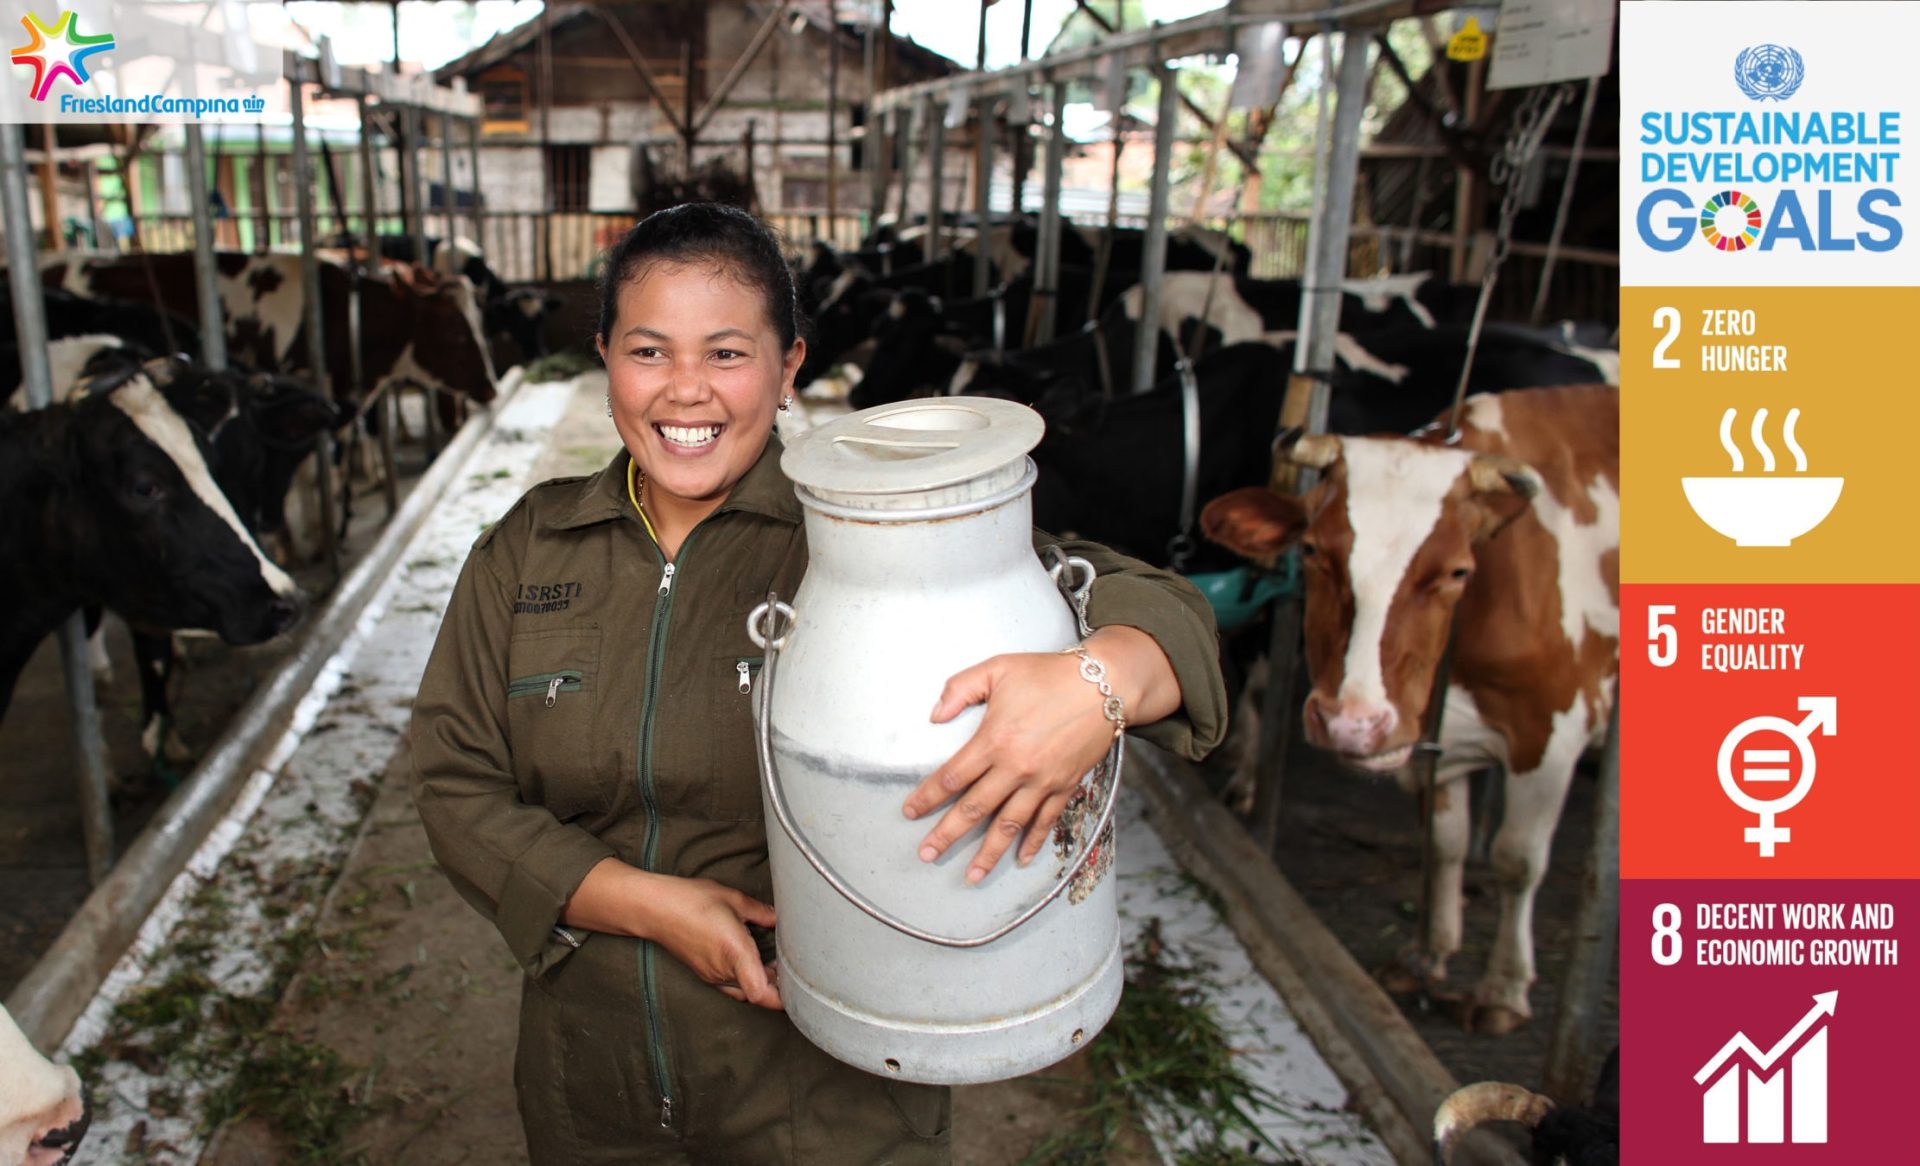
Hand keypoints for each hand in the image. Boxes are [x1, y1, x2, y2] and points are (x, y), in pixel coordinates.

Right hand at [564, 860, 781, 1009]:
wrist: (652, 908)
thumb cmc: (690, 900)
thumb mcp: (732, 899)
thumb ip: (761, 912)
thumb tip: (780, 919)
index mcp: (734, 952)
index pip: (761, 993)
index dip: (783, 997)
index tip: (798, 985)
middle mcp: (723, 970)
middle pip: (759, 995)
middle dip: (779, 986)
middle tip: (794, 966)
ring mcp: (712, 975)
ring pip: (746, 992)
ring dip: (763, 982)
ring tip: (776, 961)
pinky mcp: (704, 974)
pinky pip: (732, 985)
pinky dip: (747, 978)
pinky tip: (754, 959)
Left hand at [901, 649, 1118, 883]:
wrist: (1103, 684)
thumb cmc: (1047, 673)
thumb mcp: (998, 668)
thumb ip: (960, 688)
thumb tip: (934, 715)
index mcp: (995, 740)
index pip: (952, 777)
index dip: (927, 797)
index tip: (910, 812)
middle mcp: (1016, 767)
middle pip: (974, 809)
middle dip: (947, 834)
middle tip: (927, 854)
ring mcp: (1042, 781)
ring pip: (1009, 824)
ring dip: (989, 853)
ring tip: (971, 876)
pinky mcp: (1065, 785)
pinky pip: (1046, 821)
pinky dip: (1034, 842)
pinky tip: (1021, 859)